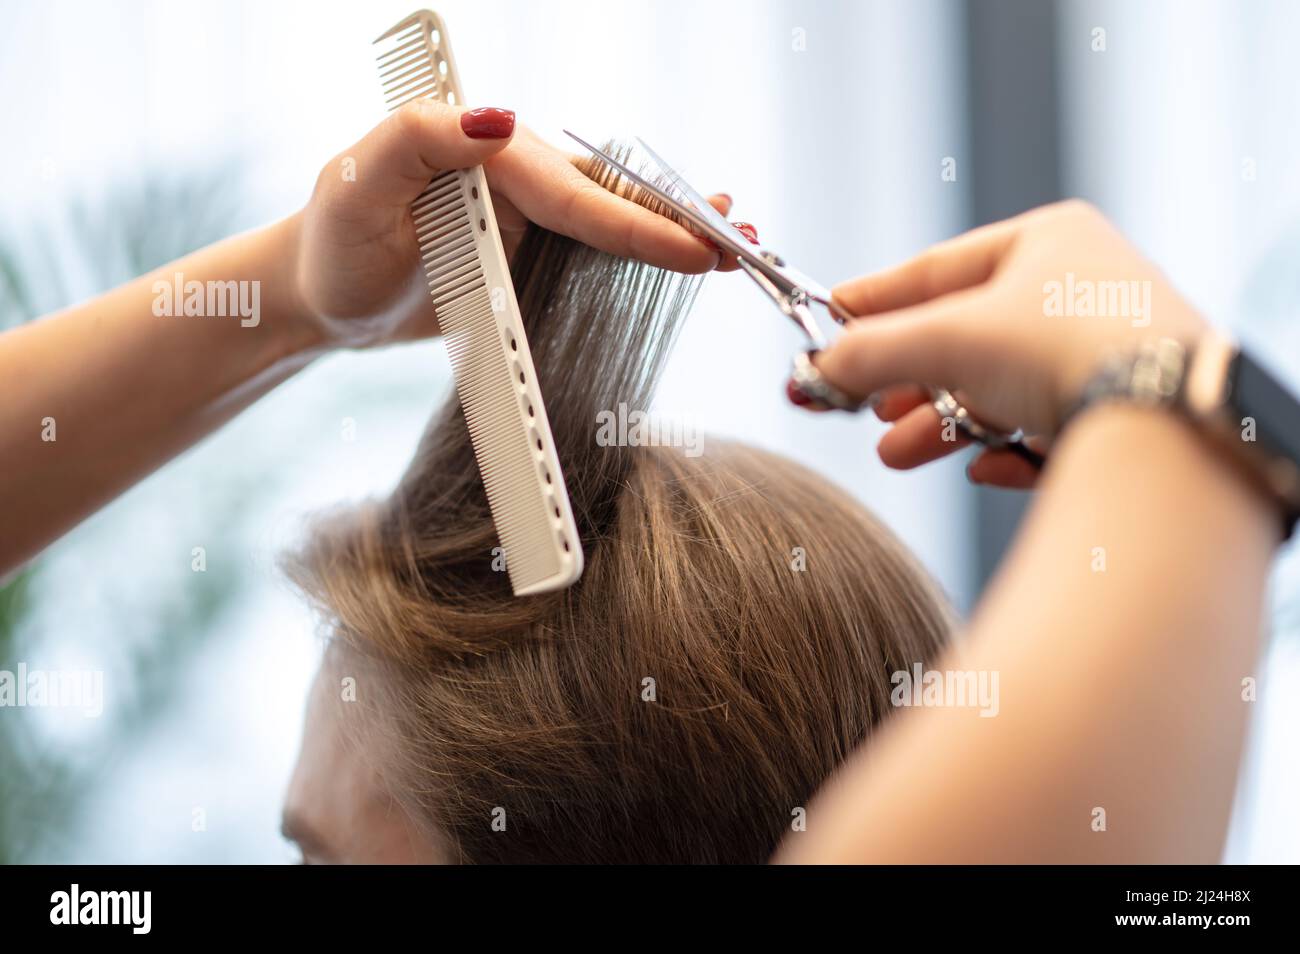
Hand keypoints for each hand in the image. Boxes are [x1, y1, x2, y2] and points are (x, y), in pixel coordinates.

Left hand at [290, 101, 735, 349]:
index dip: (637, 222)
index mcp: (478, 151)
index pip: (570, 191)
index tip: (692, 247)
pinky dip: (640, 250)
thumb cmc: (330, 243)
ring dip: (671, 231)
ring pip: (610, 216)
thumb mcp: (352, 185)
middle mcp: (510, 172)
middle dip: (676, 218)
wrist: (319, 294)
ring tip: (730, 245)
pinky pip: (592, 246)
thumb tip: (498, 120)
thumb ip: (417, 138)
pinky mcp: (525, 247)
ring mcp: (522, 212)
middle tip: (739, 240)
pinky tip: (679, 256)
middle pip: (607, 194)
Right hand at [808, 200, 1207, 486]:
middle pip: (968, 338)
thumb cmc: (1062, 349)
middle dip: (909, 382)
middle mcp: (1084, 288)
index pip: (937, 269)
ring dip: (945, 424)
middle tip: (865, 408)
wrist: (1165, 422)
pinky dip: (1010, 447)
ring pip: (1004, 388)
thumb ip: (869, 353)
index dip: (876, 299)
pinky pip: (1051, 426)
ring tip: (899, 453)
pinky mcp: (1130, 411)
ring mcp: (1111, 351)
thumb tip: (809, 374)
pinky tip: (985, 467)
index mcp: (1048, 241)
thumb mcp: (944, 341)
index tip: (829, 320)